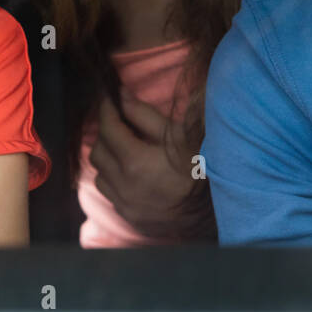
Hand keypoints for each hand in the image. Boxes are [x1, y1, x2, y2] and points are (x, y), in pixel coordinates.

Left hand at [89, 93, 214, 239]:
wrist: (214, 208)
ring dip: (107, 157)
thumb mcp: (176, 134)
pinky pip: (108, 192)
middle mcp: (125, 186)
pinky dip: (112, 177)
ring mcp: (125, 205)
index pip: (107, 129)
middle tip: (119, 121)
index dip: (106, 110)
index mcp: (136, 163)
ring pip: (99, 174)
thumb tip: (120, 96)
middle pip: (97, 152)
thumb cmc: (198, 165)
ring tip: (123, 146)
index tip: (109, 99)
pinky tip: (128, 170)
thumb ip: (143, 114)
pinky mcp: (128, 216)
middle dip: (105, 133)